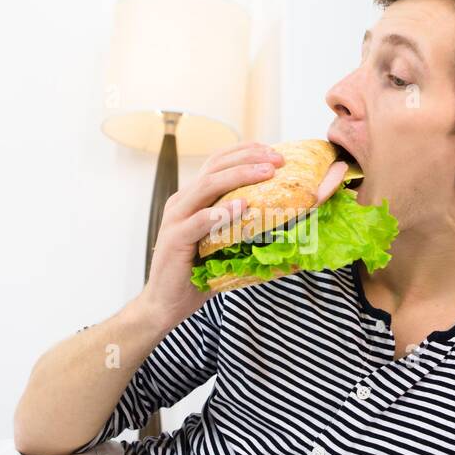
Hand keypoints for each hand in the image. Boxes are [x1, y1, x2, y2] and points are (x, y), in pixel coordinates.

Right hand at [136, 141, 284, 329]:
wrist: (165, 304)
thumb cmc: (197, 276)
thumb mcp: (223, 245)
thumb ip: (244, 229)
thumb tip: (289, 229)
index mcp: (192, 198)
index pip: (217, 162)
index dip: (244, 152)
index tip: (272, 150)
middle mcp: (181, 201)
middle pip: (214, 167)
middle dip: (248, 158)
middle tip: (278, 159)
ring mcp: (176, 218)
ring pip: (208, 186)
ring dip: (240, 176)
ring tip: (267, 172)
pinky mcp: (175, 239)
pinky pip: (200, 220)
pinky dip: (223, 211)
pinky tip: (243, 206)